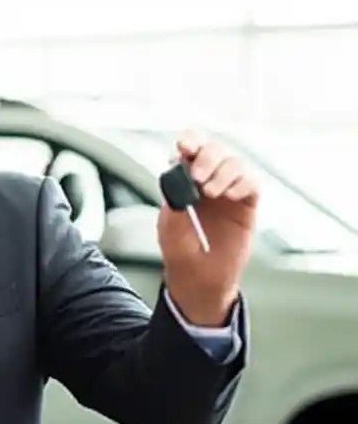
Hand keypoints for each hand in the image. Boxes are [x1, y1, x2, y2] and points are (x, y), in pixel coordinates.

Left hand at [157, 133, 258, 325]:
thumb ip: (174, 200)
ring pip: (235, 163)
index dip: (190, 142)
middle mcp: (208, 183)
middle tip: (198, 176)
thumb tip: (178, 175)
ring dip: (223, 171)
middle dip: (207, 156)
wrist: (200, 281)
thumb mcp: (170, 226)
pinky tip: (229, 195)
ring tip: (212, 192)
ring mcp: (229, 194)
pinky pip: (252, 184)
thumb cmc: (181, 254)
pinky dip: (242, 183)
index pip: (191, 152)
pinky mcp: (246, 207)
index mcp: (184, 183)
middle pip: (215, 151)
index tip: (184, 146)